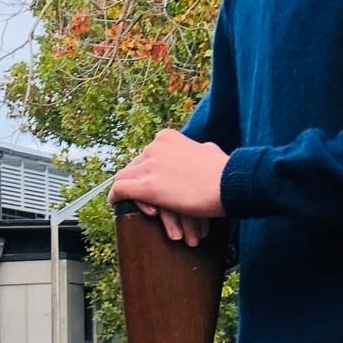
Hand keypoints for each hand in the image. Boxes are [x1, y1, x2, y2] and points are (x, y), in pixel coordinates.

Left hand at [110, 130, 228, 243]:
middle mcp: (154, 147)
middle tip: (142, 198)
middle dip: (137, 183)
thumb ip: (197, 149)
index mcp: (166, 137)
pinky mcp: (146, 187)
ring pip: (123, 178)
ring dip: (129, 194)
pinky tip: (114, 204)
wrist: (228, 183)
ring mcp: (149, 167)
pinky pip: (119, 190)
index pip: (146, 154)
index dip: (146, 170)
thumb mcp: (208, 150)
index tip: (151, 182)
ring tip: (130, 205)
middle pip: (133, 167)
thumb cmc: (223, 170)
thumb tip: (201, 150)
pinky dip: (115, 198)